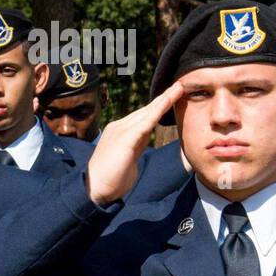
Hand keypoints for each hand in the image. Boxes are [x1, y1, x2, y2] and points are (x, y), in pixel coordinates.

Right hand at [85, 82, 184, 204]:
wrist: (95, 189)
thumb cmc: (113, 177)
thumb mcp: (130, 156)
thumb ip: (137, 144)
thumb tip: (146, 136)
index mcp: (122, 131)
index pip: (145, 115)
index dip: (159, 105)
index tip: (174, 96)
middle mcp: (120, 127)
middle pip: (147, 110)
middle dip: (164, 97)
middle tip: (180, 85)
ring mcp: (121, 131)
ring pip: (147, 113)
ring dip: (164, 100)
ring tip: (178, 89)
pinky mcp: (124, 140)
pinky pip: (144, 123)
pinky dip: (157, 112)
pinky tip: (166, 103)